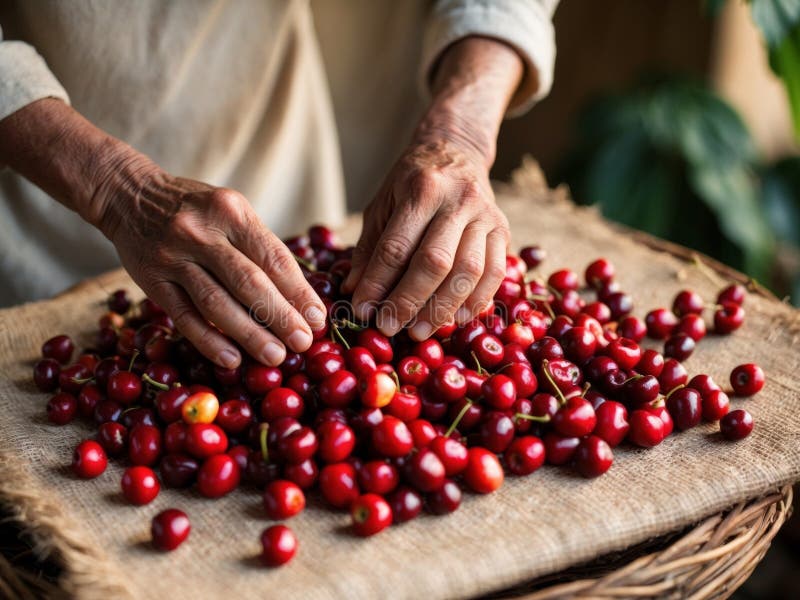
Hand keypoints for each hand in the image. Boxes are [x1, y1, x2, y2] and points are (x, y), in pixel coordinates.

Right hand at [0, 99, 325, 368]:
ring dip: (250, 334)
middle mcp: (202, 233)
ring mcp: (173, 258)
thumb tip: (299, 297)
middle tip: (303, 343)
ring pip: (217, 303)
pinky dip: (209, 340)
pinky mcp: (151, 281)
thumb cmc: (196, 209)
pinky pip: (184, 316)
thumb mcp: (231, 211)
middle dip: (281, 317)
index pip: (273, 257)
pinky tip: (232, 359)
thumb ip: (260, 247)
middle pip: (249, 282)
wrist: (130, 195)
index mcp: (232, 212)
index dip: (299, 292)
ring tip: (275, 356)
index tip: (318, 318)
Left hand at [341, 35, 524, 341]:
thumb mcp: (382, 204)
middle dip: (409, 301)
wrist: (456, 152)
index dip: (377, 283)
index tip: (362, 311)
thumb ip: (370, 248)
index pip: (396, 246)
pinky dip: (475, 302)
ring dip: (442, 308)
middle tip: (389, 327)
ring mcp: (486, 215)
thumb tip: (353, 292)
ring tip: (419, 331)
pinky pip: (495, 274)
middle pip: (434, 262)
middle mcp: (458, 200)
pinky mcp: (504, 230)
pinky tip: (455, 320)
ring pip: (469, 271)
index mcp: (421, 189)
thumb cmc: (411, 183)